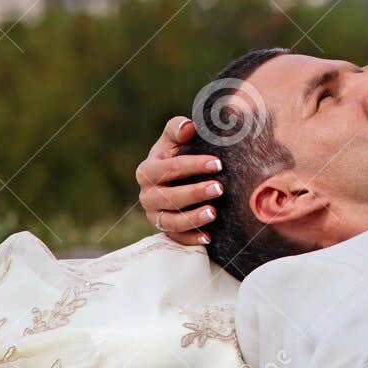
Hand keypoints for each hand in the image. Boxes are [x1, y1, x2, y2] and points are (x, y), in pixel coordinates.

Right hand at [136, 116, 223, 244]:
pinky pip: (176, 239)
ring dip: (192, 219)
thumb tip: (188, 127)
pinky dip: (191, 239)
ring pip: (170, 221)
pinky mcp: (165, 230)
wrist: (178, 176)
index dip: (193, 165)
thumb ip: (178, 128)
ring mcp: (155, 215)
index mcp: (147, 171)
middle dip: (194, 193)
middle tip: (219, 188)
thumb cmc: (179, 153)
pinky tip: (209, 237)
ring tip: (214, 213)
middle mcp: (147, 195)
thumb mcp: (176, 139)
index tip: (218, 163)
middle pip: (168, 197)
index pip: (169, 168)